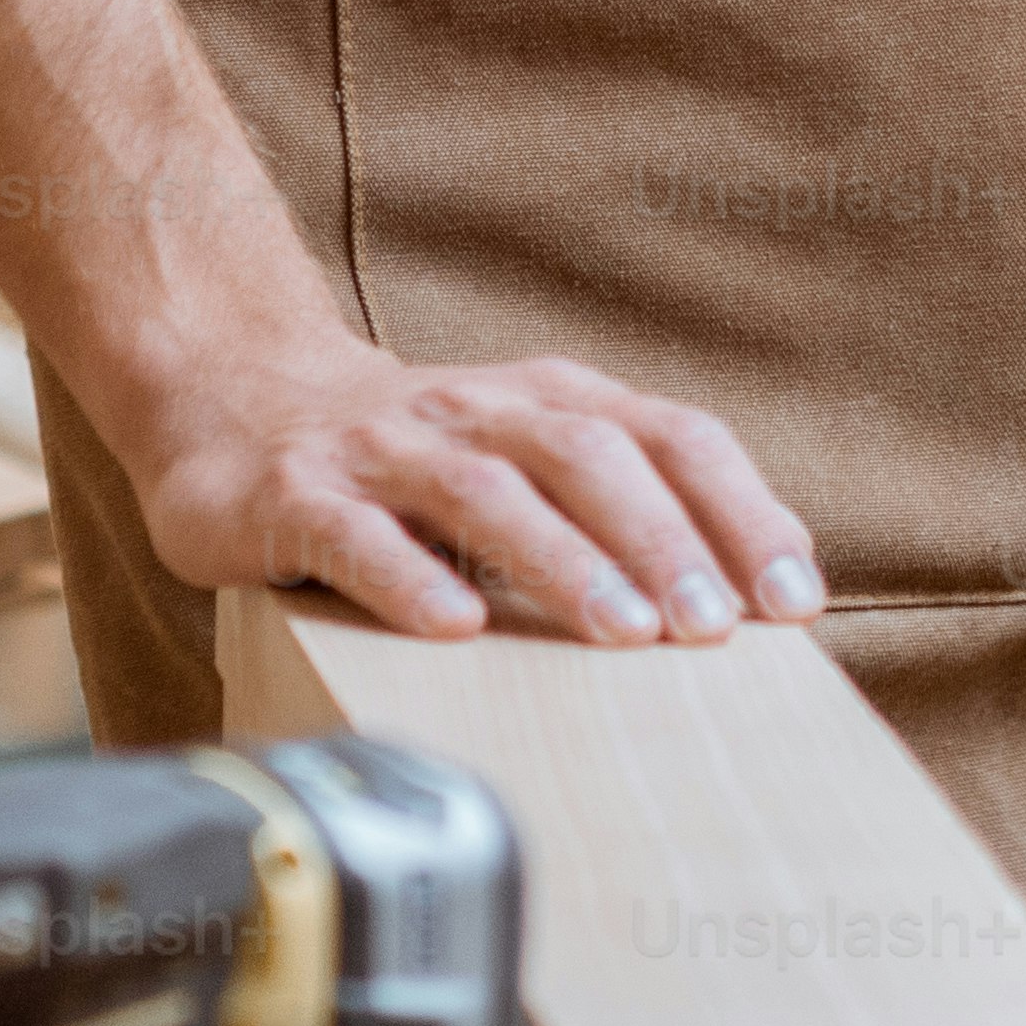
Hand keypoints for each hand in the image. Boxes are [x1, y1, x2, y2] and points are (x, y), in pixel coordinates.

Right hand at [111, 329, 825, 645]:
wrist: (233, 393)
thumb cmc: (412, 455)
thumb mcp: (527, 458)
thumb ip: (622, 504)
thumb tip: (752, 591)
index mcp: (549, 401)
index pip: (670, 436)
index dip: (739, 511)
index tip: (791, 598)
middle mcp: (476, 410)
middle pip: (590, 457)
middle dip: (662, 541)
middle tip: (711, 627)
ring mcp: (386, 450)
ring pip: (487, 493)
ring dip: (563, 561)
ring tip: (623, 632)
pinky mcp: (300, 497)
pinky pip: (361, 536)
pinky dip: (412, 578)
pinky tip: (455, 628)